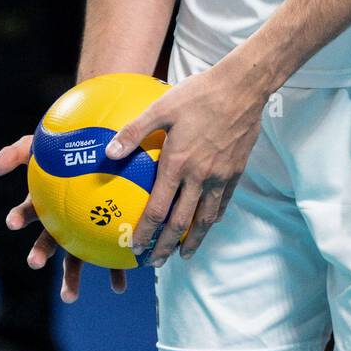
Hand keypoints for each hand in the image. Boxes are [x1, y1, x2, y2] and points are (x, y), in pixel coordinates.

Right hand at [0, 133, 127, 300]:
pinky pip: (109, 259)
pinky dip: (114, 273)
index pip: (27, 211)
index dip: (18, 216)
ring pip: (73, 260)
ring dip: (69, 279)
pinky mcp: (105, 242)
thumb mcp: (44, 146)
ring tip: (68, 296)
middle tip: (33, 262)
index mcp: (48, 205)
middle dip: (38, 253)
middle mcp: (62, 224)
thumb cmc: (73, 150)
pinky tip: (119, 287)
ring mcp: (82, 235)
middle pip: (47, 242)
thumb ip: (17, 153)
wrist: (108, 155)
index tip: (11, 222)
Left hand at [104, 60, 265, 265]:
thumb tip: (108, 152)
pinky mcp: (236, 171)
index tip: (136, 247)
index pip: (158, 209)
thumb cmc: (198, 93)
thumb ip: (134, 132)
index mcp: (178, 163)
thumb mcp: (161, 107)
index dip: (146, 232)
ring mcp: (220, 176)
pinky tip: (209, 223)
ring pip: (205, 218)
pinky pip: (224, 202)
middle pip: (181, 222)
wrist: (242, 87)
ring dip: (193, 240)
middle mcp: (199, 176)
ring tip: (184, 255)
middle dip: (166, 246)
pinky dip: (214, 218)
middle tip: (155, 263)